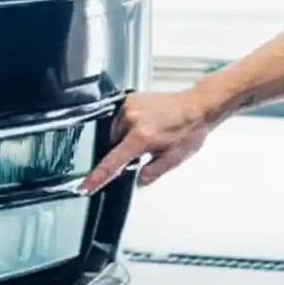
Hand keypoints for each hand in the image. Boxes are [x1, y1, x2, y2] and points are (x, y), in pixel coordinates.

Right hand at [77, 89, 214, 193]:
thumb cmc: (189, 130)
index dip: (98, 176)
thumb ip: (153, 172)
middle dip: (124, 152)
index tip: (85, 186)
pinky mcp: (130, 98)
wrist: (197, 106)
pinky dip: (127, 126)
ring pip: (114, 132)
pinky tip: (145, 125)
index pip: (112, 162)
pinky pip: (119, 118)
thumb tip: (138, 181)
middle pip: (113, 145)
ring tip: (150, 134)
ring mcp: (129, 106)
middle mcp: (131, 119)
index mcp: (141, 137)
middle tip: (146, 150)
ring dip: (125, 138)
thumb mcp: (174, 158)